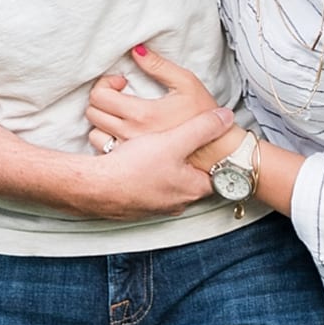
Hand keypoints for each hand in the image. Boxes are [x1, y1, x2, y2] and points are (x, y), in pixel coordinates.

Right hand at [74, 85, 235, 213]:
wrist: (96, 187)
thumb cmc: (136, 167)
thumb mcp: (175, 141)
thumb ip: (202, 128)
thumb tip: (226, 117)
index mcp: (191, 189)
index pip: (215, 175)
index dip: (214, 158)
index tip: (212, 146)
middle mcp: (176, 203)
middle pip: (190, 178)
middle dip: (188, 160)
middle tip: (185, 143)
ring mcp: (154, 207)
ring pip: (167, 183)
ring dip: (165, 168)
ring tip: (160, 149)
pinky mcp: (135, 206)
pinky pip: (146, 187)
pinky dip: (145, 174)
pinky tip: (137, 161)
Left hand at [86, 43, 232, 160]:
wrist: (216, 150)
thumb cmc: (204, 115)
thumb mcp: (186, 83)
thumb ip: (159, 66)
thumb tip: (136, 50)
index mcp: (142, 114)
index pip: (100, 96)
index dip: (105, 84)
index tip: (121, 83)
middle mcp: (131, 134)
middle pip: (93, 113)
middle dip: (102, 98)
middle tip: (119, 94)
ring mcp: (130, 151)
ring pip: (94, 133)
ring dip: (102, 119)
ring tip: (119, 113)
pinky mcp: (132, 162)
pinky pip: (104, 150)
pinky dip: (106, 137)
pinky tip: (121, 131)